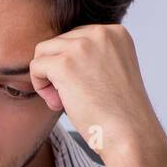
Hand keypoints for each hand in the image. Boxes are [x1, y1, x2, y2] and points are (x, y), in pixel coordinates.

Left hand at [28, 23, 166, 166]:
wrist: (131, 134)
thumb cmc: (119, 111)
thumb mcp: (111, 70)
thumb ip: (90, 56)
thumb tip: (52, 54)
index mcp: (115, 32)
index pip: (75, 37)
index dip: (72, 64)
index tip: (84, 87)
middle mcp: (100, 33)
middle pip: (57, 42)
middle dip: (57, 69)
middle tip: (70, 97)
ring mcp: (82, 46)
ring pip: (43, 52)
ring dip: (47, 77)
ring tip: (62, 100)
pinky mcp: (65, 64)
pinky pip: (35, 67)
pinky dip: (40, 86)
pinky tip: (57, 102)